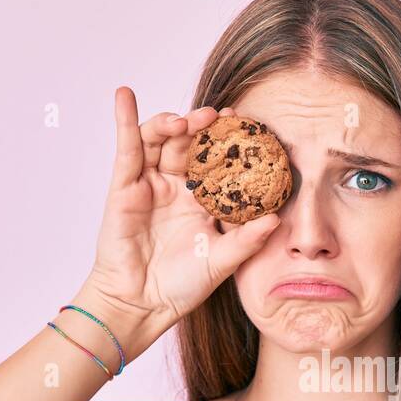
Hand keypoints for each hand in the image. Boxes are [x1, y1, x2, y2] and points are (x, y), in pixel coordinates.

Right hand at [84, 89, 280, 330]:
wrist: (142, 304)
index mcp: (202, 200)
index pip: (218, 161)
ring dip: (174, 123)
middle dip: (205, 126)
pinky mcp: (124, 187)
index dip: (230, 141)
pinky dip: (125, 120)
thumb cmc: (181, 286)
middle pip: (190, 144)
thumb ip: (247, 240)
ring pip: (161, 140)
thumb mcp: (222, 261)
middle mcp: (176, 186)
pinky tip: (125, 96)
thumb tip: (276, 220)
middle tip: (222, 116)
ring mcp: (149, 184)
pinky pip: (127, 147)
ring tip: (189, 119)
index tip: (247, 125)